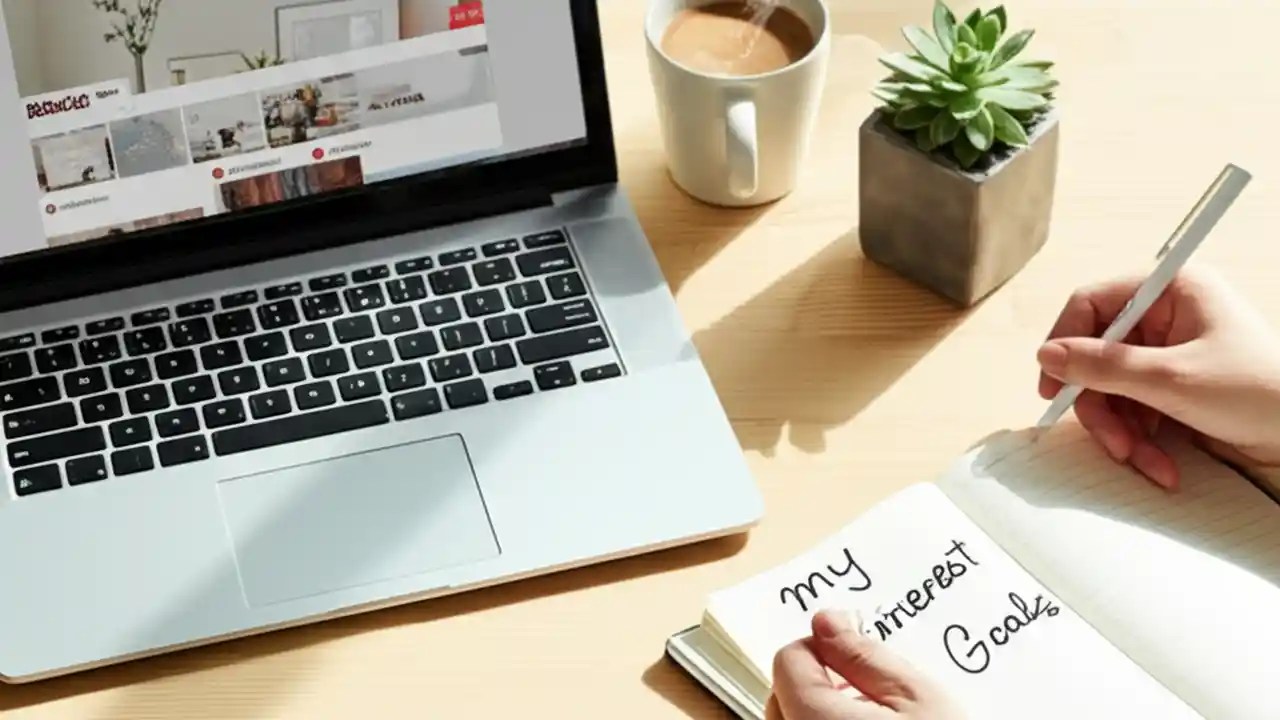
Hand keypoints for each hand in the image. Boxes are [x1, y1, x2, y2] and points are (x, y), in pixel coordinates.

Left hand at [767, 609, 963, 719]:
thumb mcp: (918, 699)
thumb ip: (864, 656)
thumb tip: (827, 622)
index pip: (788, 660)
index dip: (824, 648)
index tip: (855, 653)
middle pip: (781, 697)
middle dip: (817, 682)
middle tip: (867, 689)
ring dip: (817, 713)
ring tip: (868, 719)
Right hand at [1037, 265, 1279, 488]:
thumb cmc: (1256, 392)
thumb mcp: (1171, 379)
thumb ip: (1102, 365)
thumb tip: (1046, 355)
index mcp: (1170, 289)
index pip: (1091, 304)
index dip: (1065, 344)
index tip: (1053, 388)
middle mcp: (1166, 315)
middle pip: (1097, 355)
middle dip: (1102, 407)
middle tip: (1113, 442)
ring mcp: (1169, 352)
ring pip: (1112, 389)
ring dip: (1122, 431)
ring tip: (1144, 460)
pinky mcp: (1174, 386)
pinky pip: (1134, 408)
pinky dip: (1141, 440)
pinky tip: (1162, 465)